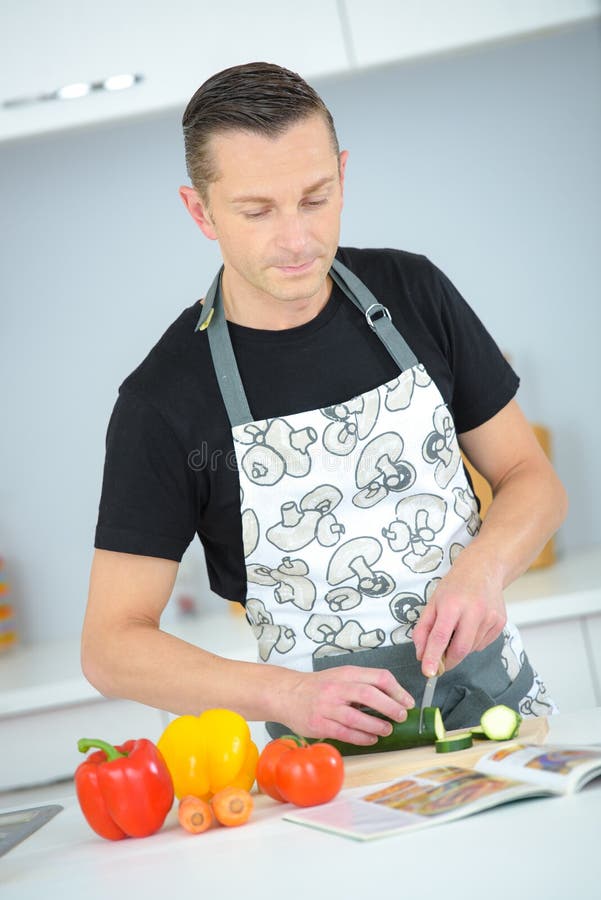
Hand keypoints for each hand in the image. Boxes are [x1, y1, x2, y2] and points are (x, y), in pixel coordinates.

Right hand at [281, 666, 414, 745]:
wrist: (286, 693)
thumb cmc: (318, 686)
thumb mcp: (340, 676)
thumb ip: (362, 684)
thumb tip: (393, 698)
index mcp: (346, 673)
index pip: (378, 676)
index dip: (397, 690)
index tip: (407, 701)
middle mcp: (336, 688)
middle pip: (369, 695)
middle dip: (390, 707)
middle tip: (401, 716)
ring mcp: (326, 706)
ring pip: (357, 717)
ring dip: (377, 725)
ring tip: (387, 729)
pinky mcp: (319, 724)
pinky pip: (345, 733)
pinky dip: (362, 737)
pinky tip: (371, 738)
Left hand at [412, 556, 506, 677]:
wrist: (483, 569)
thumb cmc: (455, 586)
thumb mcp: (432, 602)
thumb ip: (423, 629)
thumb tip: (421, 655)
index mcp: (452, 604)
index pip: (441, 636)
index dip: (433, 657)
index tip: (428, 672)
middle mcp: (474, 611)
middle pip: (460, 649)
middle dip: (448, 661)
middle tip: (440, 662)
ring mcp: (490, 617)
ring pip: (471, 649)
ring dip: (460, 648)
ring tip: (458, 629)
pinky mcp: (500, 623)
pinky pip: (482, 644)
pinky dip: (473, 642)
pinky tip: (471, 626)